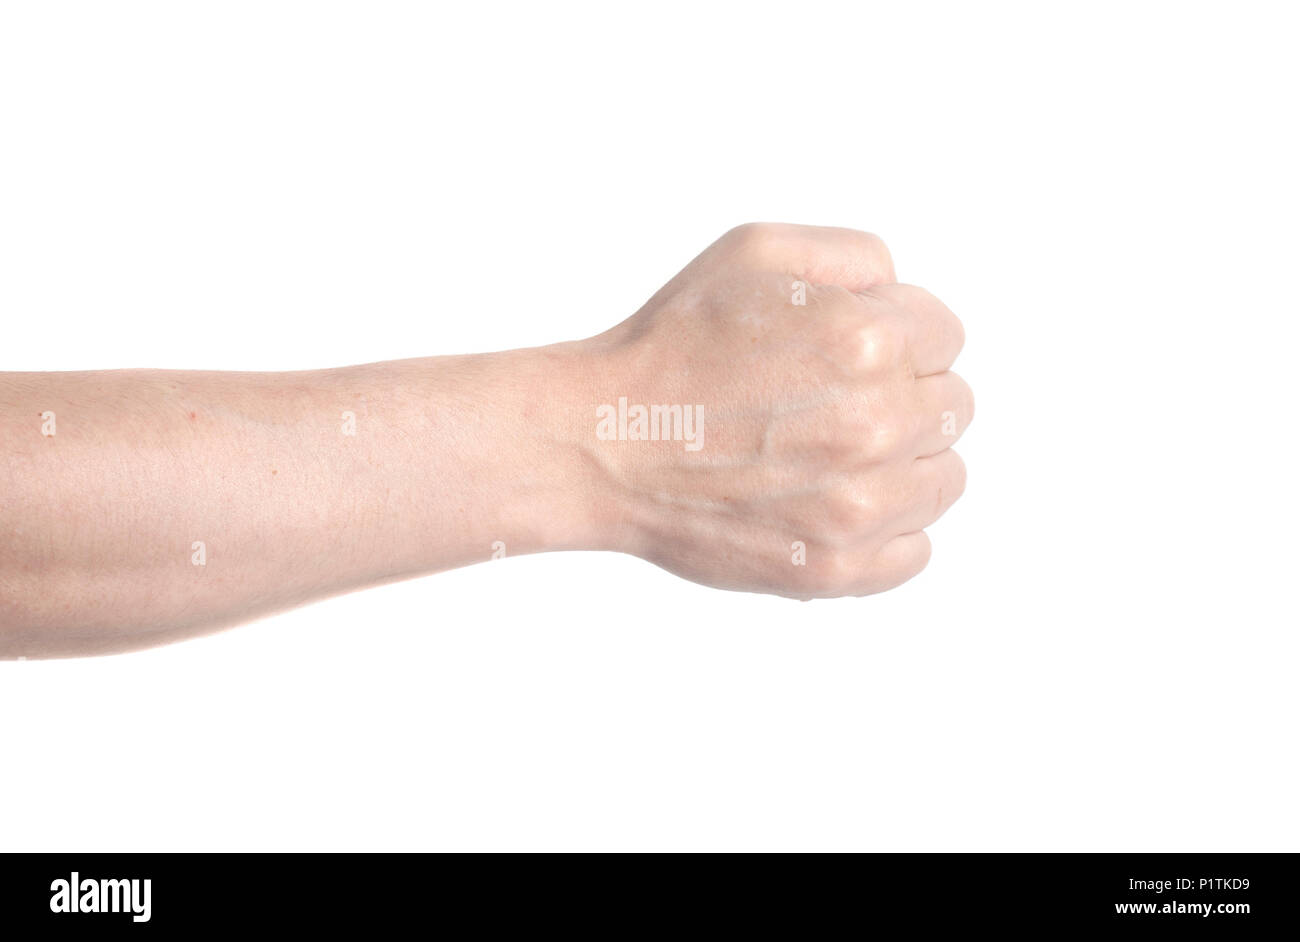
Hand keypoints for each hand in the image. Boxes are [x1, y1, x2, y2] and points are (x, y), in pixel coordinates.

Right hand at [586, 223, 972, 598]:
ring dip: (903, 464)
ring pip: (943, 480)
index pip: (948, 335)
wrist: (601, 444)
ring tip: (830, 455)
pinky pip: (916, 553)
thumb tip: (904, 292)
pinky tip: (833, 505)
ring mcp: (858, 508)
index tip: (849, 353)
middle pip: (954, 407)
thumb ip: (854, 254)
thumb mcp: (756, 251)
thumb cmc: (670, 349)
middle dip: (906, 395)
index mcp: (867, 342)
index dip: (899, 336)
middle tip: (832, 402)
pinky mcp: (835, 570)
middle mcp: (875, 426)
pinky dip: (887, 532)